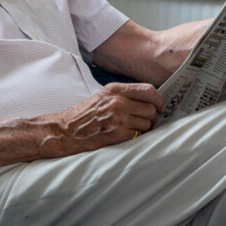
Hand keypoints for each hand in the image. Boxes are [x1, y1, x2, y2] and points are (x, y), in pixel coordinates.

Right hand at [38, 83, 163, 158]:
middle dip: (152, 116)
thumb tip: (148, 100)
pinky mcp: (117, 133)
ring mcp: (118, 118)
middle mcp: (118, 102)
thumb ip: (124, 95)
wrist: (65, 130)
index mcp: (115, 89)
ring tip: (131, 128)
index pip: (149, 90)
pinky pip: (138, 135)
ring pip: (147, 123)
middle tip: (145, 121)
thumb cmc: (83, 115)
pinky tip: (125, 135)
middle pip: (151, 108)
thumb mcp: (103, 96)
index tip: (160, 106)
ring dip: (144, 128)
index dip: (159, 100)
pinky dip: (136, 136)